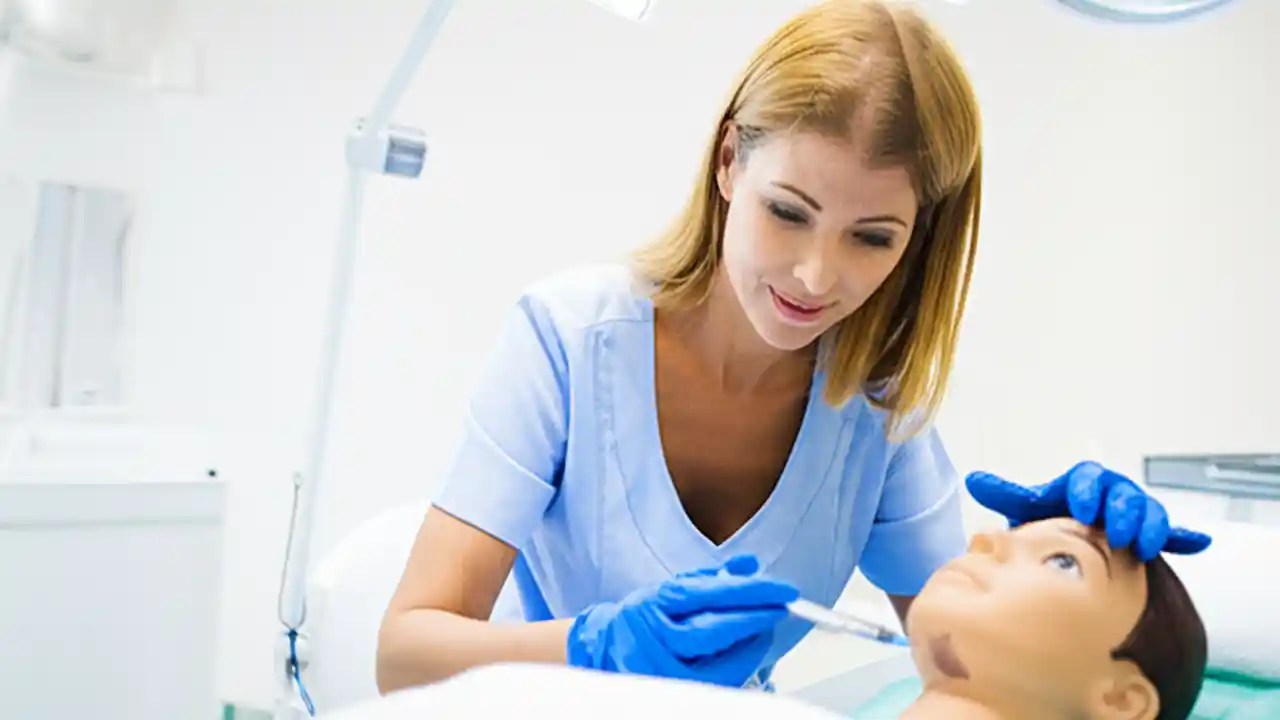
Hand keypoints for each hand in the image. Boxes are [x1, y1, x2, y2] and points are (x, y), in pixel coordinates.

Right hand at [566, 554, 797, 686]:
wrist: (602, 649)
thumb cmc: (644, 617)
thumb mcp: (674, 589)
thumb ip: (713, 577)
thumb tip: (750, 565)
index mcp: (660, 600)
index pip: (715, 593)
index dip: (754, 592)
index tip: (784, 591)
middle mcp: (657, 632)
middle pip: (716, 628)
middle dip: (756, 619)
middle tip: (781, 610)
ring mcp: (660, 665)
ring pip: (716, 662)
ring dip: (750, 647)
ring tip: (763, 633)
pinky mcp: (666, 687)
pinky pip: (712, 684)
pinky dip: (736, 670)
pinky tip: (747, 657)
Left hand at [966, 461, 1211, 561]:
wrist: (1073, 532)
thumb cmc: (1053, 515)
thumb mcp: (1030, 505)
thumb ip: (1008, 494)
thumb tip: (972, 480)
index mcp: (1085, 482)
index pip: (1089, 479)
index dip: (1088, 493)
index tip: (1081, 510)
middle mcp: (1115, 493)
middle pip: (1125, 495)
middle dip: (1122, 512)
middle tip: (1115, 533)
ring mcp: (1136, 511)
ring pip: (1150, 513)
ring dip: (1150, 528)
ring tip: (1144, 547)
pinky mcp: (1152, 532)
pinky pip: (1172, 532)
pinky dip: (1185, 536)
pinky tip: (1199, 544)